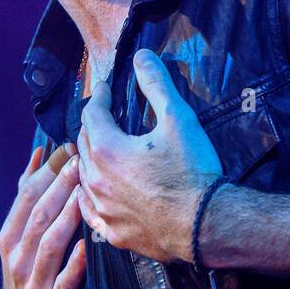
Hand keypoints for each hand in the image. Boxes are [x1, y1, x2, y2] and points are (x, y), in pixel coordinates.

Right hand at [0, 143, 86, 288]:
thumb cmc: (33, 278)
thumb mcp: (22, 242)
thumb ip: (29, 199)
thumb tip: (39, 153)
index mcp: (10, 239)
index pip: (25, 197)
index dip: (46, 171)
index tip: (68, 148)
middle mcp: (17, 261)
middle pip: (38, 216)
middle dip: (60, 186)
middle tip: (82, 160)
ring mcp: (32, 287)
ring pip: (49, 245)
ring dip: (68, 217)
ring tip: (86, 193)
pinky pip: (65, 284)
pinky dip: (76, 265)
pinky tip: (89, 246)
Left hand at [73, 49, 223, 264]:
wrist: (205, 226)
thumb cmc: (192, 171)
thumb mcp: (178, 119)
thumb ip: (156, 85)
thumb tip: (141, 56)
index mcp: (106, 149)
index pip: (91, 114)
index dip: (99, 97)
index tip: (106, 88)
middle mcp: (95, 179)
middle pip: (84, 144)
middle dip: (93, 126)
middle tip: (105, 116)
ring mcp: (102, 209)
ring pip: (84, 177)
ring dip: (90, 159)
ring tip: (101, 150)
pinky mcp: (113, 233)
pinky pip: (91, 211)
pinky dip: (92, 196)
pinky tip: (97, 193)